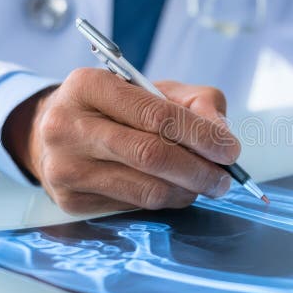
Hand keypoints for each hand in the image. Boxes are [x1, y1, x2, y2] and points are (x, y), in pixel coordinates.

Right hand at [2, 68, 239, 214]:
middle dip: (199, 171)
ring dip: (187, 191)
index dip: (201, 135)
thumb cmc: (120, 108)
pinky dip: (164, 202)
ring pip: (145, 190)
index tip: (230, 150)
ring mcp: (65, 167)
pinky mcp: (69, 200)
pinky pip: (132, 207)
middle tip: (225, 179)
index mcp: (88, 85)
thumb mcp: (156, 89)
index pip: (157, 115)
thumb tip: (222, 136)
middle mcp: (67, 126)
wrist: (62, 132)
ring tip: (205, 185)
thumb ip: (198, 103)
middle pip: (151, 155)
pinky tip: (173, 190)